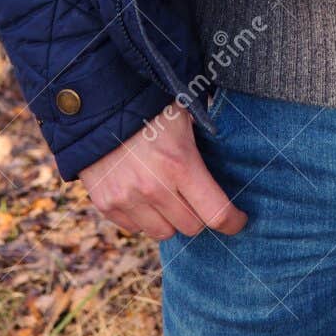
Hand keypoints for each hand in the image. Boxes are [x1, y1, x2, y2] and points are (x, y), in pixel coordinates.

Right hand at [80, 104, 247, 239]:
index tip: (238, 219)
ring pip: (163, 233)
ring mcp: (126, 199)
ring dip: (170, 219)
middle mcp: (153, 188)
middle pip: (191, 227)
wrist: (98, 102)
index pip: (217, 214)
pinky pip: (135, 228)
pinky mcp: (105, 204)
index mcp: (180, 164)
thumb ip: (207, 139)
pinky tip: (143, 192)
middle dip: (199, 214)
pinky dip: (143, 217)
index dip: (233, 221)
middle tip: (196, 196)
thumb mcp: (187, 115)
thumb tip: (236, 147)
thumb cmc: (150, 103)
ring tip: (168, 193)